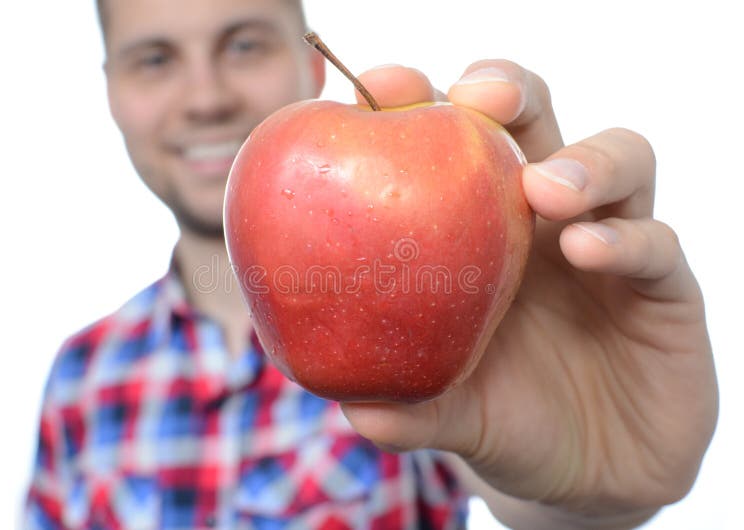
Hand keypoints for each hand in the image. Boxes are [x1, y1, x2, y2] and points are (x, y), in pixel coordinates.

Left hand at [341, 62, 718, 522]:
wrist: (589, 480)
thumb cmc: (507, 420)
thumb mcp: (454, 415)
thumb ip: (410, 410)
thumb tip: (353, 409)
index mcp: (478, 234)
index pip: (452, 146)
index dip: (421, 105)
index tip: (381, 87)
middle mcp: (542, 224)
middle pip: (535, 122)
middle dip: (509, 93)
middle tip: (478, 100)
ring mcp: (609, 245)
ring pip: (618, 160)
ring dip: (585, 161)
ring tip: (545, 188)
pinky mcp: (666, 289)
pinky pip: (655, 244)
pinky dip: (624, 238)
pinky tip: (586, 250)